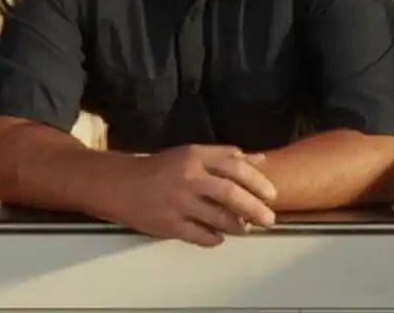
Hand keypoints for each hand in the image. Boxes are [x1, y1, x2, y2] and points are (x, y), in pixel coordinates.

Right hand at [117, 145, 277, 246]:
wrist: (121, 185)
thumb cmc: (161, 169)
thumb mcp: (192, 154)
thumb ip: (226, 157)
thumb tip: (259, 159)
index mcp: (195, 157)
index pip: (234, 166)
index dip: (257, 181)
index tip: (271, 194)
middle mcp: (188, 178)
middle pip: (231, 193)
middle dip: (255, 208)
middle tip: (269, 219)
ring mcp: (179, 203)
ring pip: (219, 218)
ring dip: (238, 226)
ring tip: (245, 228)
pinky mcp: (170, 225)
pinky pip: (201, 236)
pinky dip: (215, 238)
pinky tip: (220, 236)